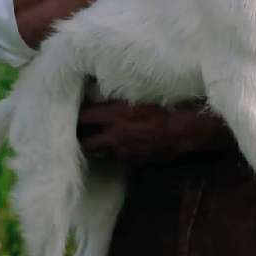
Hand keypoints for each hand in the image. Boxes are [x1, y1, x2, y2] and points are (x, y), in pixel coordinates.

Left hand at [77, 99, 231, 161]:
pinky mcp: (136, 161)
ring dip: (101, 145)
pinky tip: (126, 142)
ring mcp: (125, 151)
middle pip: (86, 142)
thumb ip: (121, 99)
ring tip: (100, 137)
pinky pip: (121, 155)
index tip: (69, 112)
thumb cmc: (165, 104)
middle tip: (78, 131)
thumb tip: (106, 94)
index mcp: (114, 115)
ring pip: (103, 151)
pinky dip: (120, 150)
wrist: (186, 128)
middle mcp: (114, 136)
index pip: (83, 118)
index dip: (75, 116)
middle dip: (81, 137)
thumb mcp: (140, 95)